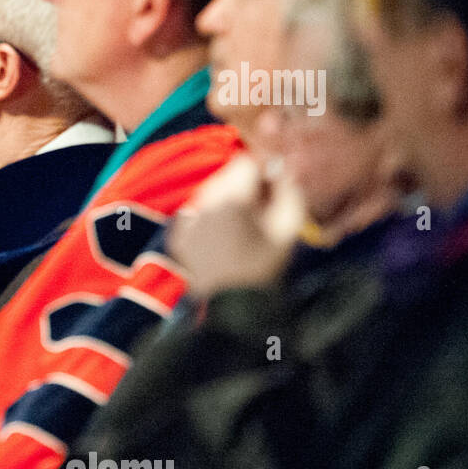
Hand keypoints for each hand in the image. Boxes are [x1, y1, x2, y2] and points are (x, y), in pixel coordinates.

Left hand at [168, 153, 304, 297]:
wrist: (233, 306)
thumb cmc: (265, 267)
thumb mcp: (288, 228)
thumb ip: (289, 191)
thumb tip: (281, 169)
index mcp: (231, 198)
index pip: (245, 162)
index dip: (262, 172)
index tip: (273, 188)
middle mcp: (203, 203)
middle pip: (226, 176)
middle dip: (245, 186)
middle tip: (262, 210)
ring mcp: (187, 220)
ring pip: (210, 194)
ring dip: (228, 201)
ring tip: (244, 227)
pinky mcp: (178, 236)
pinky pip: (195, 214)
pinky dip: (209, 218)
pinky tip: (223, 237)